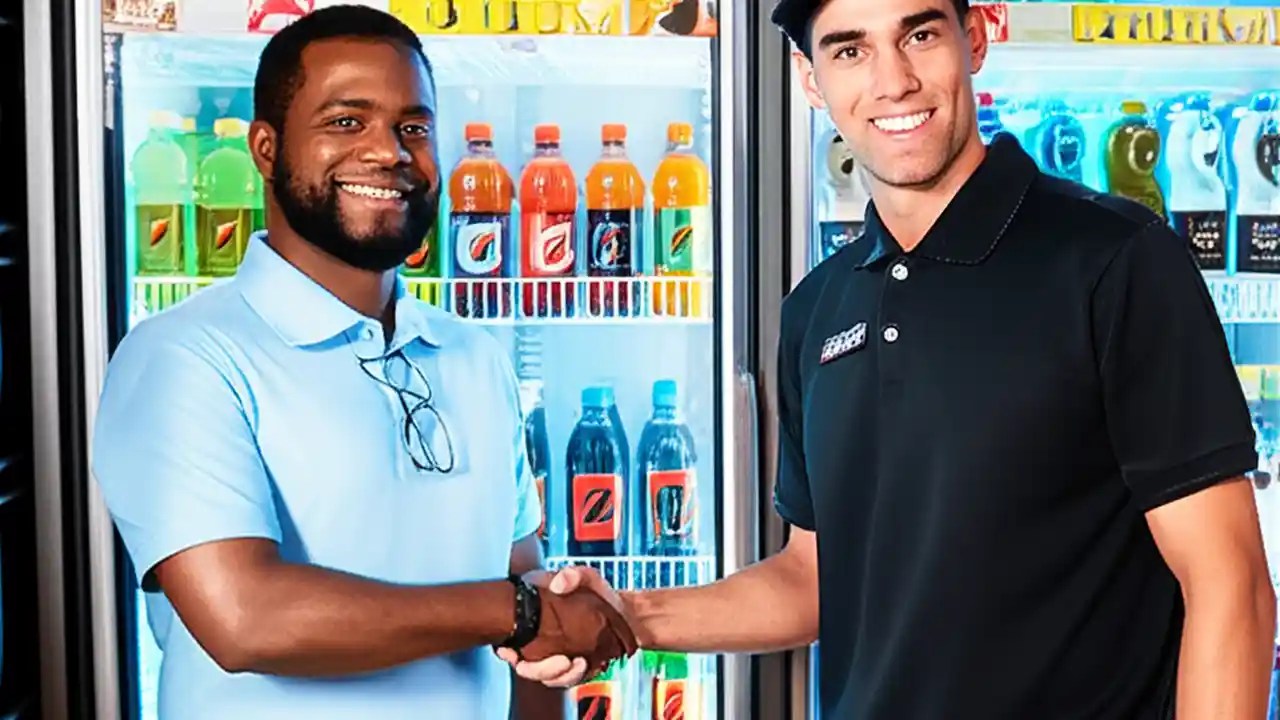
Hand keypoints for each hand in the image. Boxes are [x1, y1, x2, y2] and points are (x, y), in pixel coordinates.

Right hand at [497, 566, 630, 686]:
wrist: (622, 611)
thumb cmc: (597, 594)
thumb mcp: (587, 577)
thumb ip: (574, 575)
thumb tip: (558, 584)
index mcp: (535, 621)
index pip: (512, 642)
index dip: (507, 651)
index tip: (511, 652)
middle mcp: (541, 643)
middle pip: (528, 668)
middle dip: (540, 670)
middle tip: (562, 661)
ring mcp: (556, 657)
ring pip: (548, 678)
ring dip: (560, 676)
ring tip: (578, 662)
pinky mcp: (572, 668)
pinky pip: (567, 680)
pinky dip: (573, 677)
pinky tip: (583, 664)